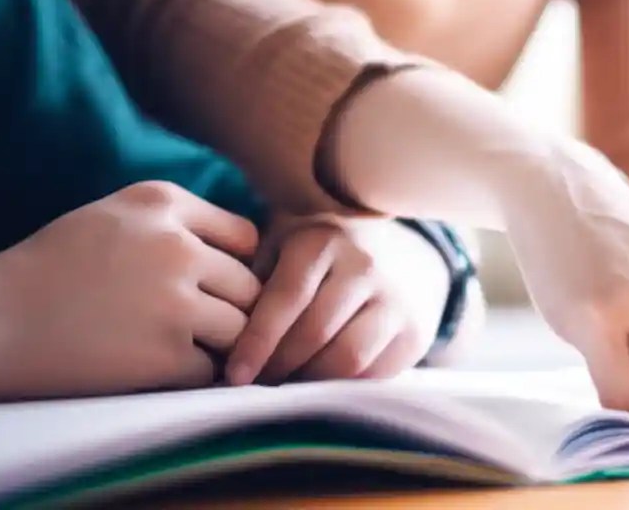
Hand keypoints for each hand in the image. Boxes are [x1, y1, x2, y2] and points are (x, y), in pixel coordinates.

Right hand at [0, 181, 259, 398]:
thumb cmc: (49, 269)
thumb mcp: (112, 216)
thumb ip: (176, 222)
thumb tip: (251, 251)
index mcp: (162, 202)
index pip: (246, 236)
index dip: (233, 267)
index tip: (206, 286)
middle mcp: (176, 245)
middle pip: (251, 285)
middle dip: (232, 309)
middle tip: (197, 327)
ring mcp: (174, 302)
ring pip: (242, 328)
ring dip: (219, 344)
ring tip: (179, 347)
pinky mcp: (165, 354)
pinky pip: (211, 369)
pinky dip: (193, 375)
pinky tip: (156, 368)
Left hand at [226, 218, 449, 384]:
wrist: (386, 253)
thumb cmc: (309, 260)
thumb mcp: (277, 252)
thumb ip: (250, 284)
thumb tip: (215, 339)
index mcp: (322, 240)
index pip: (286, 298)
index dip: (257, 342)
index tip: (233, 374)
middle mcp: (364, 265)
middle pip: (315, 333)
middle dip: (279, 368)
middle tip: (255, 386)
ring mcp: (394, 298)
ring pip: (348, 359)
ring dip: (309, 381)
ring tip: (285, 387)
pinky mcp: (413, 331)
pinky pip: (373, 374)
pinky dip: (340, 388)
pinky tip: (318, 385)